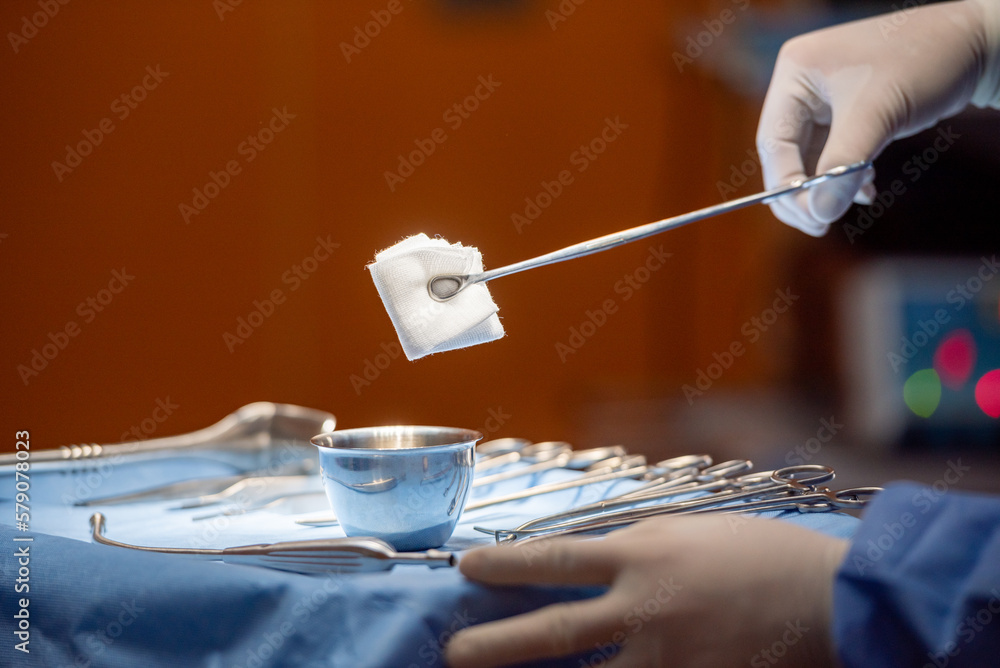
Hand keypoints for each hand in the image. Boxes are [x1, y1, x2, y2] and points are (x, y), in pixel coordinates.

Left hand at [445, 515, 848, 667]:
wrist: (834, 597)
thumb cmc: (760, 553)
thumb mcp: (689, 531)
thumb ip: (635, 545)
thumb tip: (586, 556)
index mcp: (643, 554)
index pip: (555, 559)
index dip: (504, 565)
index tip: (466, 569)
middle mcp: (645, 607)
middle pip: (553, 632)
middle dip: (495, 646)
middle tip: (453, 655)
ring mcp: (668, 657)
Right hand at [756, 0, 995, 235]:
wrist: (976, 42)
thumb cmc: (924, 62)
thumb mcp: (877, 115)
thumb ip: (843, 166)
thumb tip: (819, 215)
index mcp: (795, 73)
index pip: (774, 142)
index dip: (787, 185)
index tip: (811, 218)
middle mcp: (802, 84)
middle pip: (787, 153)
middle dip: (806, 192)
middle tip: (820, 225)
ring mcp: (824, 98)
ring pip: (811, 158)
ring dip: (829, 187)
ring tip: (852, 204)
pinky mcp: (848, 110)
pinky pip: (834, 153)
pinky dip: (847, 176)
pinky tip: (866, 189)